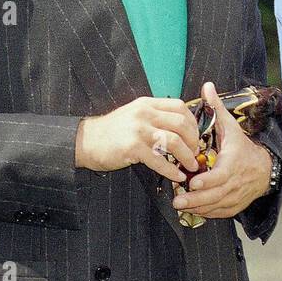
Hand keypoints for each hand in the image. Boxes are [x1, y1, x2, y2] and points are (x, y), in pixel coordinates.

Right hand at [74, 96, 199, 182]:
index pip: (179, 106)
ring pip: (174, 141)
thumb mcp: (134, 114)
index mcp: (147, 104)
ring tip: (191, 165)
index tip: (196, 135)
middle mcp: (144, 114)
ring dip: (186, 156)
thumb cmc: (112, 131)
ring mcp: (138, 130)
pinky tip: (177, 176)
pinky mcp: (132, 148)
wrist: (85, 141)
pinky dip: (171, 170)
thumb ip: (155, 115)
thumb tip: (181, 125)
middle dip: (193, 140)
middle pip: (181, 124)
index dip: (193, 122)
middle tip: (196, 152)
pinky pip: (159, 160)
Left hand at [172, 82, 272, 218]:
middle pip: (216, 194)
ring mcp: (235, 196)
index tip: (193, 183)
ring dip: (197, 207)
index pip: (222, 175)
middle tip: (177, 200)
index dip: (208, 181)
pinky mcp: (233, 206)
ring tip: (179, 205)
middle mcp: (236, 181)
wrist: (264, 169)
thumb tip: (207, 86)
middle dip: (196, 199)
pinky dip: (205, 212)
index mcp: (234, 162)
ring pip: (215, 205)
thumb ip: (217, 109)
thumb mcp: (231, 127)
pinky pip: (218, 212)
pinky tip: (191, 209)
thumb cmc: (241, 147)